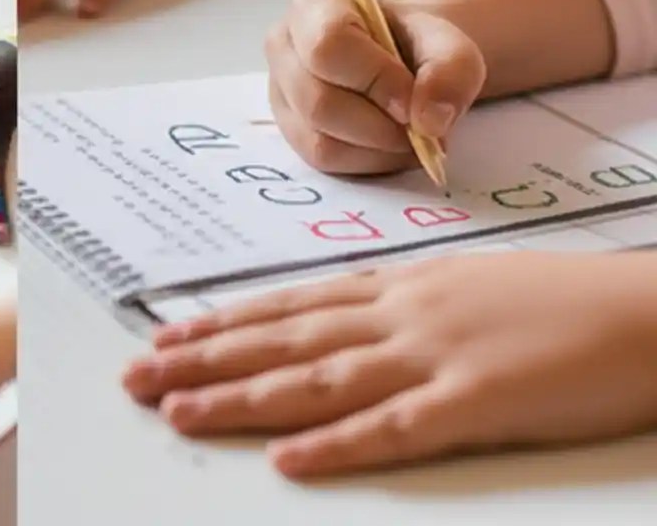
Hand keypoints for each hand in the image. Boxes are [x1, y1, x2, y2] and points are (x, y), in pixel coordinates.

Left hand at [123, 251, 656, 478]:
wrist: (645, 310)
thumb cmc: (559, 300)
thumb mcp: (464, 282)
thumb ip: (400, 299)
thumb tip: (341, 313)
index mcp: (400, 287)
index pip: (290, 306)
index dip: (224, 323)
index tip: (168, 336)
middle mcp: (401, 315)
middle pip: (284, 340)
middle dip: (206, 359)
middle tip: (138, 376)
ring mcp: (434, 356)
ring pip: (318, 379)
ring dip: (242, 399)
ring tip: (178, 412)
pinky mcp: (477, 404)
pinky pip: (395, 430)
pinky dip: (336, 446)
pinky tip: (287, 461)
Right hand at [266, 0, 486, 174]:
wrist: (404, 62)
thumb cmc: (416, 46)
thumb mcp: (449, 44)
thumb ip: (450, 70)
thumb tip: (428, 121)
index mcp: (314, 8)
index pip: (329, 46)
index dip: (375, 79)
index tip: (413, 100)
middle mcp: (284, 48)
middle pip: (319, 102)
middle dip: (379, 125)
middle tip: (418, 126)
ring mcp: (281, 94)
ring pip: (320, 140)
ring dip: (377, 149)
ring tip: (409, 137)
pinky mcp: (290, 132)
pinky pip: (324, 160)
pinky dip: (368, 161)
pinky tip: (390, 146)